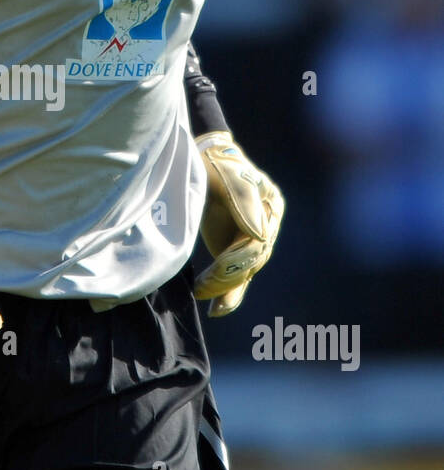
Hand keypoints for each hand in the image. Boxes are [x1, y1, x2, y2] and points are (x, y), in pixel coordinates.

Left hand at [192, 133, 284, 317]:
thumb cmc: (212, 162)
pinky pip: (239, 276)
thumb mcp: (226, 173)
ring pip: (245, 271)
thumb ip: (243, 198)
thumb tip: (260, 233)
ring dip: (226, 288)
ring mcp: (253, 239)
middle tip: (201, 287)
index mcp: (270, 204)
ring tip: (205, 298)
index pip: (257, 241)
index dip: (235, 258)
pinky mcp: (237, 250)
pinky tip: (217, 310)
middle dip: (226, 275)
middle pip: (252, 260)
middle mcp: (267, 223)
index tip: (213, 268)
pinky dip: (230, 295)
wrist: (200, 160)